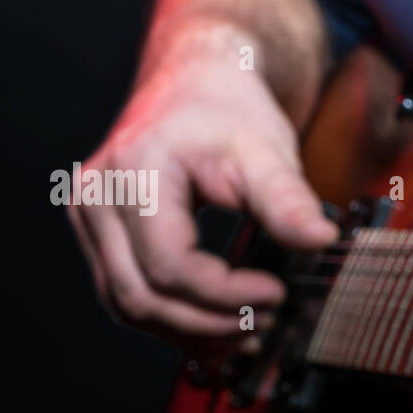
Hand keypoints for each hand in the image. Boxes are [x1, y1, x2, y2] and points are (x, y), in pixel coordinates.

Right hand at [66, 22, 338, 342]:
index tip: (277, 294)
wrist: (198, 82)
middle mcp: (96, 197)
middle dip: (207, 323)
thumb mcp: (265, 150)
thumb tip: (323, 241)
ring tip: (246, 331)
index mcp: (132, 173)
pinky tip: (217, 326)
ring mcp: (90, 217)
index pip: (171, 266)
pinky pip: (128, 293)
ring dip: (188, 331)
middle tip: (265, 323)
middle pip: (141, 296)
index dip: (226, 295)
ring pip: (128, 305)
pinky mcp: (100, 233)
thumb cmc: (227, 110)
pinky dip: (173, 318)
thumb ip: (287, 200)